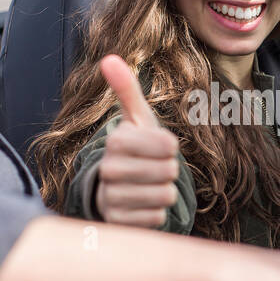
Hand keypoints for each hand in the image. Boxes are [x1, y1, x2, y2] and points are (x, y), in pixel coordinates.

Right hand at [94, 55, 181, 227]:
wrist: (115, 188)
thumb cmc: (135, 148)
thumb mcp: (135, 120)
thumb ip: (126, 89)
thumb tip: (108, 57)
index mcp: (116, 141)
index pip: (168, 145)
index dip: (171, 147)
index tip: (162, 147)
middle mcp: (108, 169)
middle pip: (169, 171)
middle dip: (169, 170)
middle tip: (155, 168)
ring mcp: (111, 198)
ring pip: (164, 196)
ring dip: (164, 191)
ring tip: (150, 185)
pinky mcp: (117, 223)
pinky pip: (156, 218)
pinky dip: (156, 212)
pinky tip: (143, 204)